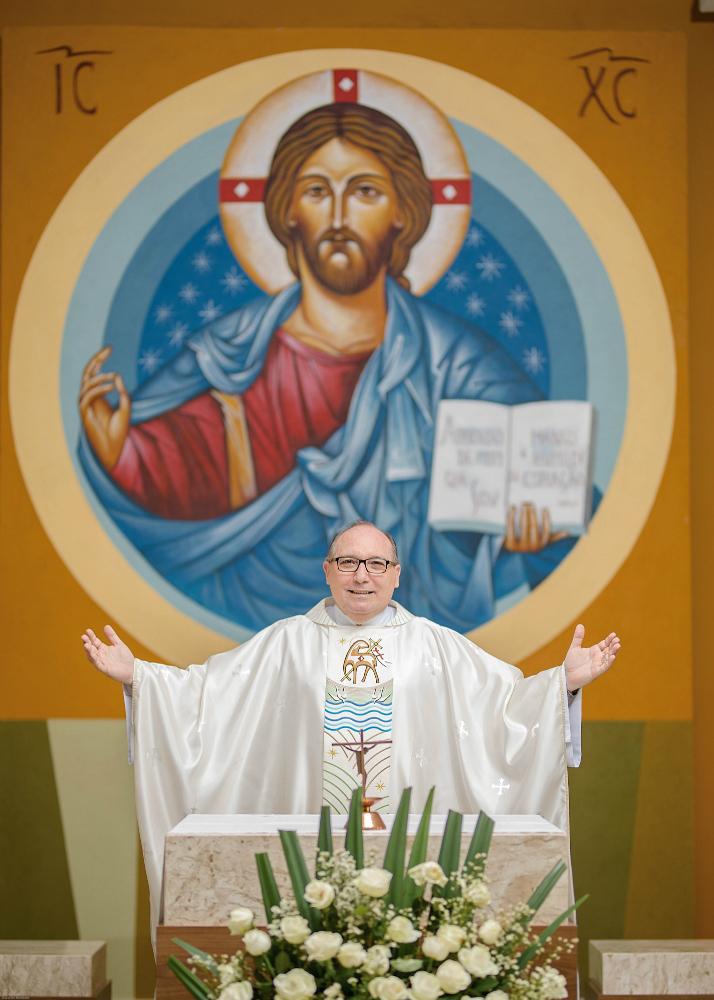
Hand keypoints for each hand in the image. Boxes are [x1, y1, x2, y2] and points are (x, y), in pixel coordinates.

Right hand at [79, 346, 130, 470]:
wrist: (113, 449)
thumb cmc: (118, 432)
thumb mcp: (126, 409)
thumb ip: (123, 393)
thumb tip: (117, 376)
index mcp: (98, 395)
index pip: (95, 372)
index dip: (100, 359)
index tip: (109, 348)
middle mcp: (89, 398)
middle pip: (88, 373)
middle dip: (96, 360)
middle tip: (108, 349)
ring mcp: (85, 405)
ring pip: (86, 384)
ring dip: (100, 378)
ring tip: (113, 376)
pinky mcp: (84, 414)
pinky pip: (87, 397)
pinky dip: (98, 390)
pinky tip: (111, 387)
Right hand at [81, 625, 134, 684]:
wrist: (132, 669)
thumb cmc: (125, 657)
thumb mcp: (118, 644)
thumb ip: (112, 636)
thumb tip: (106, 626)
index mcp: (103, 649)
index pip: (95, 641)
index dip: (91, 636)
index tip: (88, 630)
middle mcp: (101, 655)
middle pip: (91, 648)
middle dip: (87, 642)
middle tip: (83, 637)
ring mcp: (102, 662)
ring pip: (92, 656)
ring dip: (88, 651)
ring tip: (86, 645)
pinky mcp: (104, 669)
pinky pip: (97, 664)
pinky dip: (94, 659)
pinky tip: (92, 654)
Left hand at [504, 502, 567, 552]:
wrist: (513, 558)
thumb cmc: (530, 547)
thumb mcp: (542, 544)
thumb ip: (554, 538)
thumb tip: (567, 533)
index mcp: (541, 545)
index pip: (546, 531)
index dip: (546, 519)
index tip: (545, 508)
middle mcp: (532, 546)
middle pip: (534, 527)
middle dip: (532, 514)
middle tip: (530, 504)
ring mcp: (521, 546)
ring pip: (523, 526)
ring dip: (523, 514)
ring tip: (523, 504)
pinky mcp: (510, 544)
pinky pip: (511, 528)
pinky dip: (511, 517)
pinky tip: (512, 508)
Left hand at [563, 624, 620, 691]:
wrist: (567, 675)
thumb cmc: (572, 662)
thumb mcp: (574, 648)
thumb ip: (578, 637)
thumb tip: (580, 625)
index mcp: (594, 651)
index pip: (605, 644)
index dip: (609, 639)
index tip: (614, 634)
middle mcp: (598, 657)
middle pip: (609, 650)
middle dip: (613, 645)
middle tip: (617, 640)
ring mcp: (598, 664)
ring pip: (608, 658)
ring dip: (613, 652)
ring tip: (618, 646)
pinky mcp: (596, 672)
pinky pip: (604, 666)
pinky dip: (609, 662)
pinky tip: (613, 656)